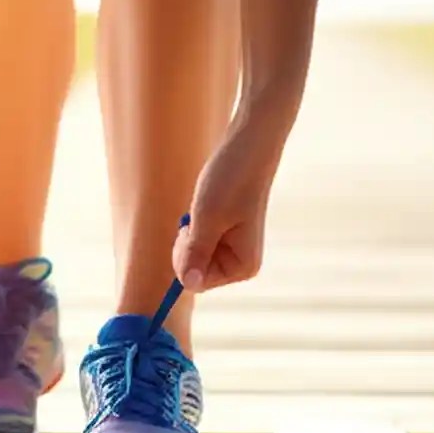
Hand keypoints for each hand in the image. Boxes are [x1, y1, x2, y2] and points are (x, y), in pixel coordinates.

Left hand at [172, 133, 277, 292]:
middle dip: (188, 246)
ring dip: (191, 233)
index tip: (190, 230)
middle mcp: (242, 264)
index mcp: (244, 267)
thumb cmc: (231, 180)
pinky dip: (195, 225)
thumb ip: (196, 254)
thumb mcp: (207, 219)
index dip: (184, 258)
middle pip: (195, 272)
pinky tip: (209, 205)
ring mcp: (235, 250)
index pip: (197, 282)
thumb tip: (188, 285)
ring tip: (207, 208)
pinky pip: (199, 241)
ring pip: (194, 256)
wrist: (248, 147)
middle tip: (196, 218)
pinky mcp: (228, 235)